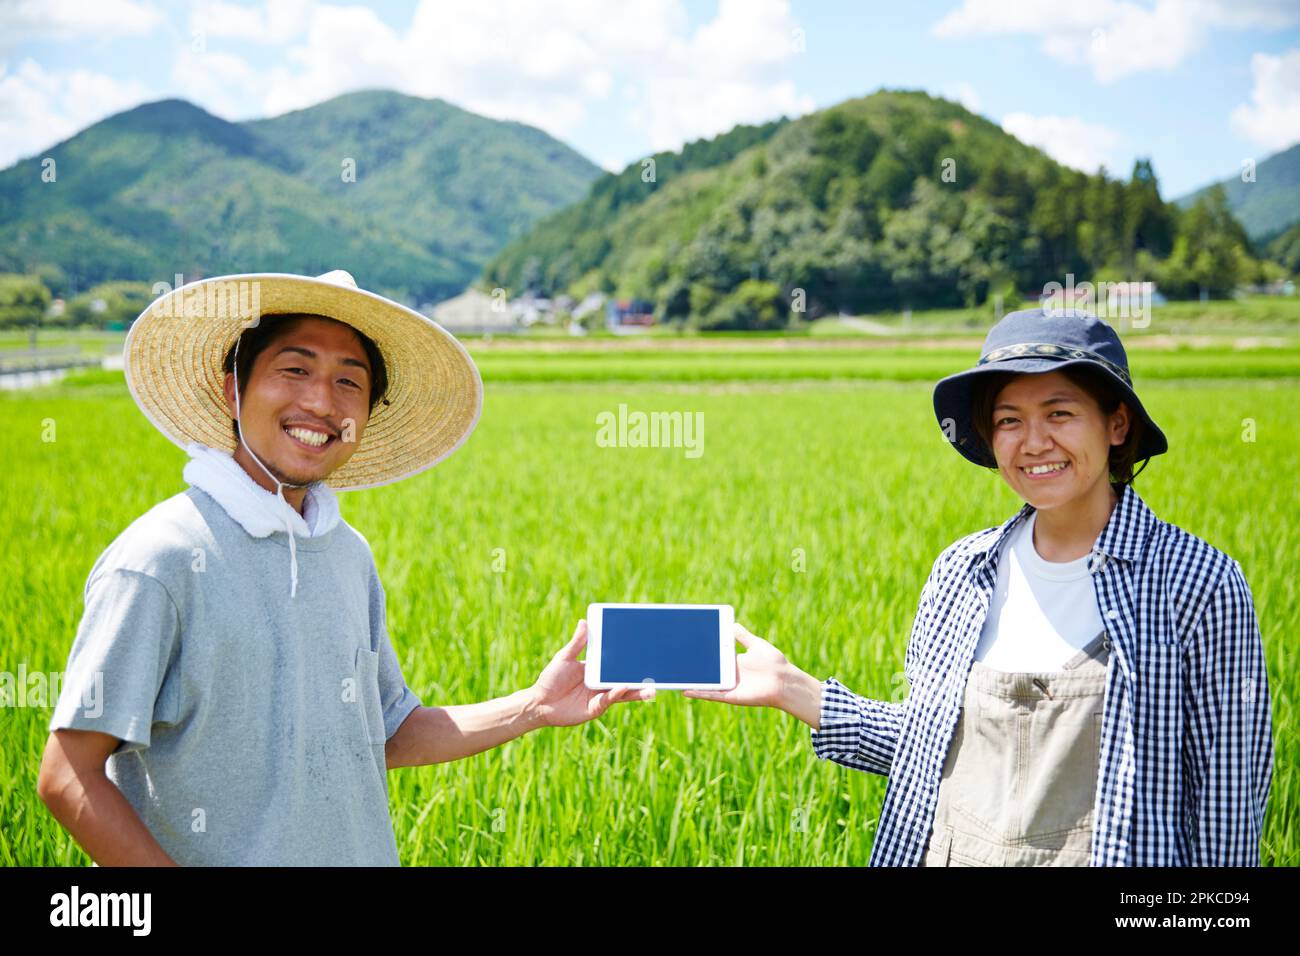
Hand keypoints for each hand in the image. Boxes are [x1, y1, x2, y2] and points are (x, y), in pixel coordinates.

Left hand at [527, 619, 655, 727]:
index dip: (630, 658)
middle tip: (656, 669)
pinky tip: (625, 687)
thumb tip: (584, 621)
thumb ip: (577, 643)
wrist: (539, 702)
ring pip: (624, 692)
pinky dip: (618, 693)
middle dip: (641, 676)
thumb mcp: (564, 657)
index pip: (617, 662)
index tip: (644, 649)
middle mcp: (602, 682)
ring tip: (652, 689)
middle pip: (625, 678)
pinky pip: (610, 699)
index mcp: (597, 668)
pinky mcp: (596, 708)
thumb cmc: (550, 679)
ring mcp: (600, 696)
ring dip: (638, 690)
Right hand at [682, 622, 789, 708]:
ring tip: (673, 675)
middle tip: (673, 659)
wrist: (785, 681)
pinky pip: (712, 695)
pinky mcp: (730, 696)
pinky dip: (699, 693)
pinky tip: (685, 690)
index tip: (686, 645)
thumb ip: (742, 636)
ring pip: (705, 683)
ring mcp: (728, 686)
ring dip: (690, 681)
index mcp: (733, 662)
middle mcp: (729, 674)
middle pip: (706, 669)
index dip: (700, 652)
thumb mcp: (756, 644)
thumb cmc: (774, 663)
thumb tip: (730, 624)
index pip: (712, 656)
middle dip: (691, 665)